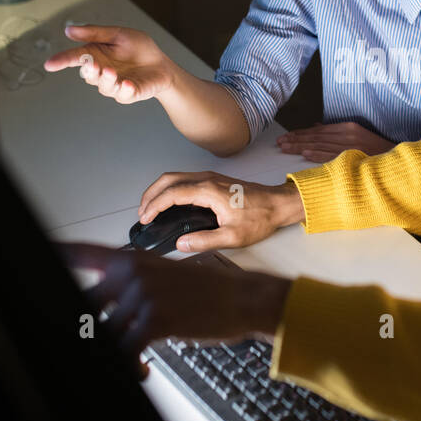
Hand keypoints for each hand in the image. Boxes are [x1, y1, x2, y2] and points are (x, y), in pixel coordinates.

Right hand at [43, 24, 173, 103]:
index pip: (75, 58)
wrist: (162, 65)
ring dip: (106, 80)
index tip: (50, 64)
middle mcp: (102, 72)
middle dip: (89, 70)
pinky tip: (127, 83)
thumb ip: (94, 33)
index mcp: (96, 56)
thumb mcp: (118, 34)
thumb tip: (68, 30)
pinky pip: (123, 95)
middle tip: (92, 64)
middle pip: (88, 75)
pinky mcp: (129, 93)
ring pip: (104, 86)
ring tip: (111, 72)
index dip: (62, 61)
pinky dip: (124, 90)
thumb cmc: (140, 49)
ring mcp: (115, 84)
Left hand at [61, 241, 291, 376]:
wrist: (244, 297)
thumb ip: (131, 282)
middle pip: (86, 306)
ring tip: (132, 361)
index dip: (55, 254)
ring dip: (118, 352)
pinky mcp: (152, 320)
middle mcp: (130, 272)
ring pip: (105, 332)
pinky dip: (130, 366)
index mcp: (130, 258)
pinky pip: (124, 350)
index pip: (81, 253)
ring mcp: (140, 295)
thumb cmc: (209, 289)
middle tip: (109, 339)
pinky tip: (140, 371)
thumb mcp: (166, 274)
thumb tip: (104, 306)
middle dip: (90, 330)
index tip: (38, 254)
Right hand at [137, 172, 304, 250]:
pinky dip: (171, 189)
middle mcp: (207, 179)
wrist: (278, 204)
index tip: (145, 218)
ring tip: (150, 208)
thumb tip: (181, 244)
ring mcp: (210, 177)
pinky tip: (170, 203)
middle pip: (169, 179)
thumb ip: (205, 241)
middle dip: (151, 194)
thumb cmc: (260, 218)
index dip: (154, 206)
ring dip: (159, 190)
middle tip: (142, 213)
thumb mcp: (232, 236)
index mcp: (208, 190)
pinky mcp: (214, 180)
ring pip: (176, 177)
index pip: (172, 194)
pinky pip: (185, 179)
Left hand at [276, 121, 393, 161]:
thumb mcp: (356, 134)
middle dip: (296, 139)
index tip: (287, 136)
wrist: (395, 158)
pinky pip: (332, 155)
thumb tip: (316, 126)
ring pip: (320, 145)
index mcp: (347, 127)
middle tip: (280, 143)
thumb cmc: (375, 149)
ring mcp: (350, 146)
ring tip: (286, 148)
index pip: (318, 130)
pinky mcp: (353, 156)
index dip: (301, 133)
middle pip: (316, 137)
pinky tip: (306, 154)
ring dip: (301, 146)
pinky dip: (318, 154)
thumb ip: (335, 130)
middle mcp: (347, 134)